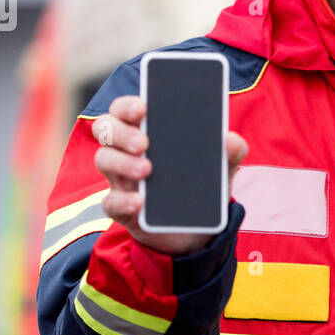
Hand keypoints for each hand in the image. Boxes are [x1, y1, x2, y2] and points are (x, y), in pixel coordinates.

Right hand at [92, 95, 247, 255]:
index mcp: (147, 131)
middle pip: (106, 128)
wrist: (197, 230)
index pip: (126, 109)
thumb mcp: (220, 168)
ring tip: (147, 171)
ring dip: (122, 163)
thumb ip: (230, 152)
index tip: (142, 107)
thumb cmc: (201, 185)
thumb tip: (231, 140)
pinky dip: (121, 200)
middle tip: (144, 143)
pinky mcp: (122, 209)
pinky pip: (110, 202)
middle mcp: (127, 150)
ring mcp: (121, 179)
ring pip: (104, 160)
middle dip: (121, 131)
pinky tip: (138, 202)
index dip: (127, 104)